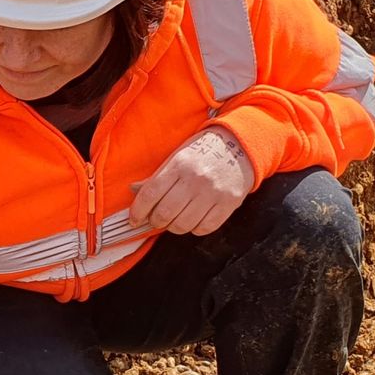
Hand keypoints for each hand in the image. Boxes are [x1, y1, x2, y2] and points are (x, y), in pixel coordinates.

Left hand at [129, 126, 256, 235]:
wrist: (240, 145)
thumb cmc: (204, 152)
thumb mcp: (178, 156)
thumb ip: (156, 176)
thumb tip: (133, 190)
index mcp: (179, 164)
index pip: (151, 194)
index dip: (138, 211)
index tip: (134, 219)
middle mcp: (196, 179)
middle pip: (165, 213)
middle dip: (155, 221)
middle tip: (156, 219)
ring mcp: (213, 193)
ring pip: (183, 225)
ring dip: (173, 227)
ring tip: (174, 220)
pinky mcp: (228, 204)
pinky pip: (204, 228)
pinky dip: (194, 229)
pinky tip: (193, 220)